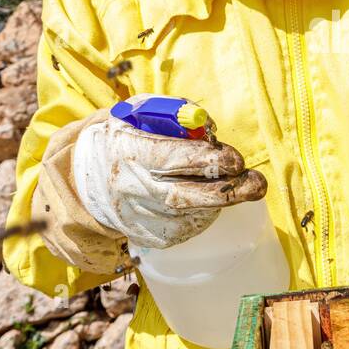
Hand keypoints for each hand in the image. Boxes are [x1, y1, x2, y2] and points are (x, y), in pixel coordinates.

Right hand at [72, 106, 266, 248]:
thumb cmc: (127, 135)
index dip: (208, 160)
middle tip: (257, 185)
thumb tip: (208, 128)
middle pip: (183, 196)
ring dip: (220, 202)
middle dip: (227, 192)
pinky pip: (184, 229)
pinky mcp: (146, 236)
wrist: (91, 176)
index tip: (236, 160)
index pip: (171, 158)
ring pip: (188, 215)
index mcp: (127, 150)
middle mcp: (130, 186)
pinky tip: (207, 200)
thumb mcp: (142, 112)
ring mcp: (136, 216)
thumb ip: (176, 114)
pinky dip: (203, 215)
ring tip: (238, 187)